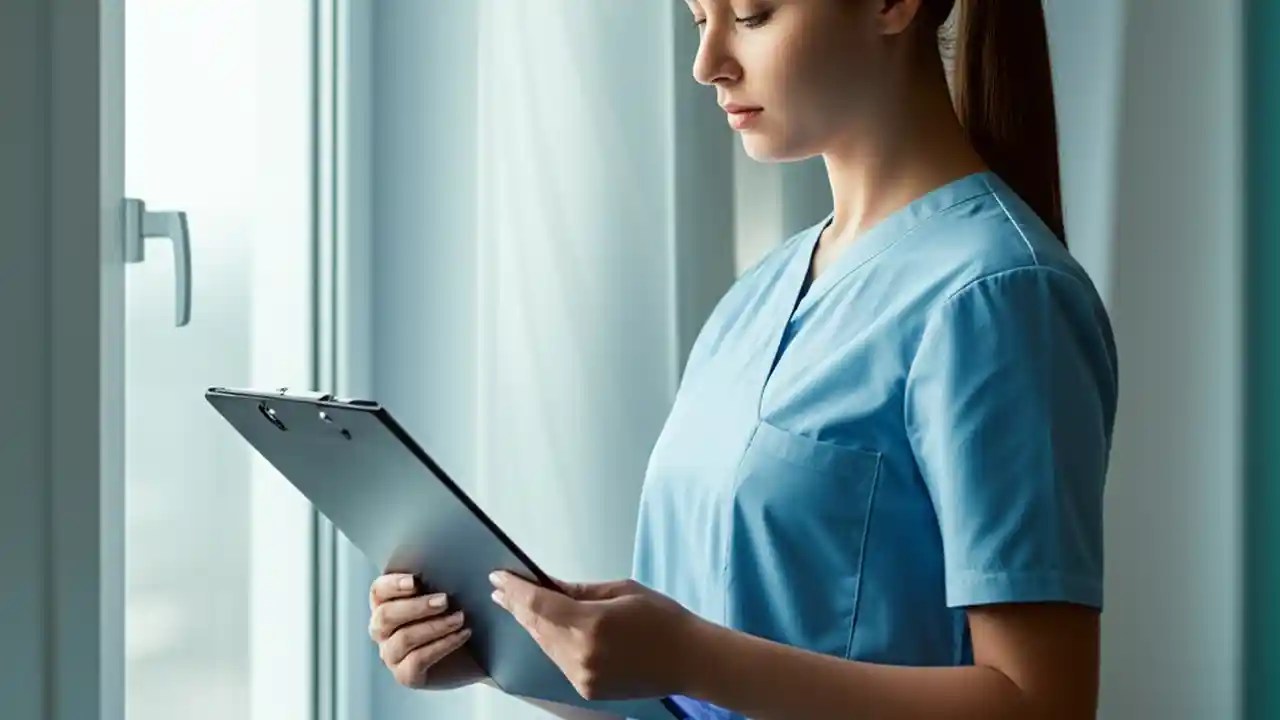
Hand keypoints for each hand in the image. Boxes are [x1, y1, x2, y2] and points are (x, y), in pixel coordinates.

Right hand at [368, 572, 478, 689]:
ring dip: (434, 626)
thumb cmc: (453, 617)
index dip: (393, 585)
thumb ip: (436, 582)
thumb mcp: (445, 596)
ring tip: (459, 618)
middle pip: (386, 616)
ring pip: (403, 639)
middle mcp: (382, 630)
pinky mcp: (405, 675)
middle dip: (417, 607)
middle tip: (445, 600)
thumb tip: (445, 565)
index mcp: (385, 604)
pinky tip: (462, 635)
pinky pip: (417, 660)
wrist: (472, 653)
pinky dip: (442, 645)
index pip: (378, 590)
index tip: (415, 581)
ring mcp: (391, 654)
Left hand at [488, 571, 702, 701]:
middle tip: (500, 589)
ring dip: (531, 624)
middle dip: (517, 606)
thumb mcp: (621, 591)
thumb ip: (579, 590)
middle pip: (537, 627)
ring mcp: (582, 676)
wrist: (690, 660)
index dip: (515, 590)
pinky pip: (559, 661)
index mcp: (591, 624)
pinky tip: (546, 628)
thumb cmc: (662, 618)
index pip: (539, 604)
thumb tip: (546, 584)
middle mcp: (581, 654)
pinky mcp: (587, 688)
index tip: (498, 576)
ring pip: (545, 646)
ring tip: (518, 605)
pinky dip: (550, 642)